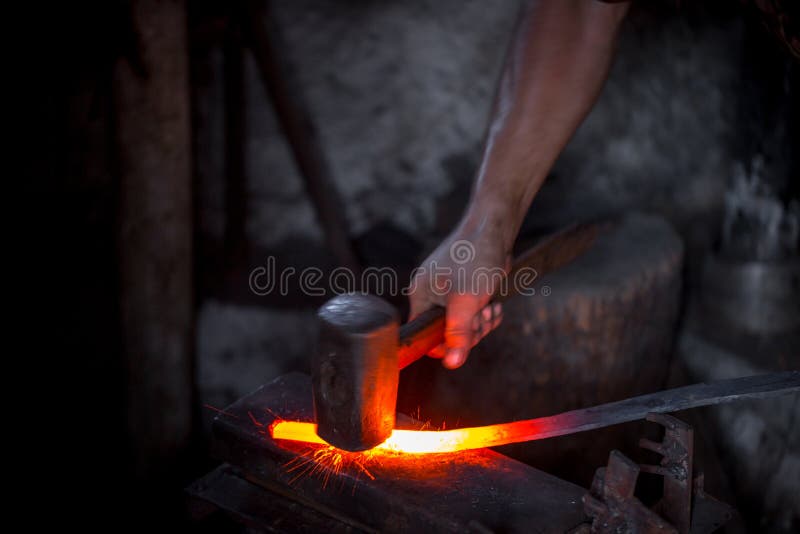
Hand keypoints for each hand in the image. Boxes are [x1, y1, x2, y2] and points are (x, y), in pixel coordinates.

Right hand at [408, 220, 510, 368]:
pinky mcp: (465, 289)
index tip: (465, 337)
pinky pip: (473, 314)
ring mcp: (448, 292)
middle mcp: (430, 295)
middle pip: (448, 333)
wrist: (494, 228)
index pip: (424, 336)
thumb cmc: (475, 257)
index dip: (445, 343)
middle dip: (471, 329)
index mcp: (420, 296)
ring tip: (491, 307)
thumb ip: (458, 334)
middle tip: (482, 315)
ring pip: (464, 325)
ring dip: (482, 322)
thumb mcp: (466, 302)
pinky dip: (486, 313)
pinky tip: (495, 304)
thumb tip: (451, 363)